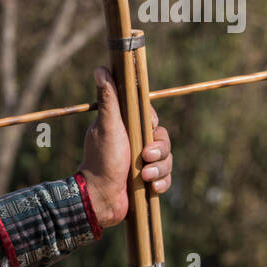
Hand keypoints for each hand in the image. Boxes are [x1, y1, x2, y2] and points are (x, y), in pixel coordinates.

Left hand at [77, 67, 173, 228]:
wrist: (99, 198)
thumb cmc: (101, 160)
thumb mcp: (106, 126)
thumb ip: (108, 99)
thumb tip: (101, 68)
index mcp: (126, 127)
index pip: (151, 118)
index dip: (152, 124)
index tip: (145, 129)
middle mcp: (135, 143)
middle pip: (163, 138)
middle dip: (159, 150)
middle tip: (145, 157)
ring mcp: (142, 163)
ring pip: (167, 159)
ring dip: (159, 169)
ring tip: (144, 177)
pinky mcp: (147, 182)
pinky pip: (166, 178)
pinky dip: (161, 183)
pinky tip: (151, 188)